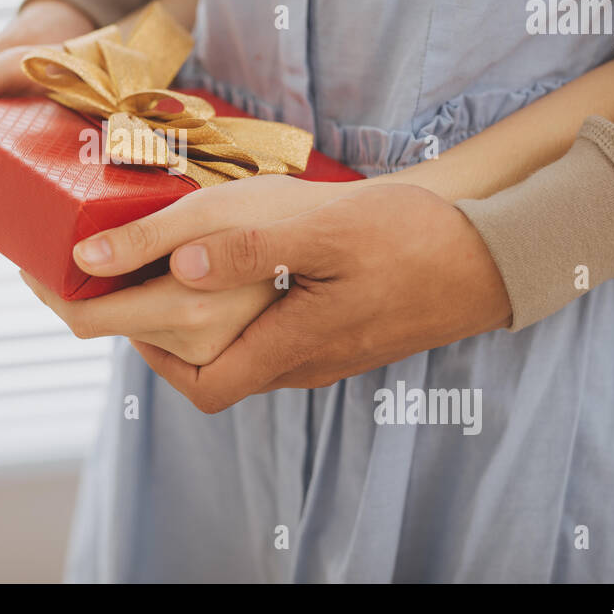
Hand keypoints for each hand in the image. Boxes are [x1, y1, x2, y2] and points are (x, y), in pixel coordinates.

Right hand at [0, 0, 93, 247]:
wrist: (84, 53)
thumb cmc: (35, 62)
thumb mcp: (9, 67)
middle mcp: (3, 167)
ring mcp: (40, 174)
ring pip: (23, 215)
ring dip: (22, 237)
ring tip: (32, 257)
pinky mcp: (77, 175)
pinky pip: (66, 206)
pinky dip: (61, 224)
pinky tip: (70, 239)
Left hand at [136, 184, 512, 412]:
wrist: (492, 256)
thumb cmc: (412, 238)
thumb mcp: (324, 229)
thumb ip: (251, 247)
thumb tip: (180, 266)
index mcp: (293, 345)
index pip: (203, 384)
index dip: (152, 356)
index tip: (121, 311)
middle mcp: (305, 363)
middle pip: (218, 373)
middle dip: (168, 337)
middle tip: (137, 285)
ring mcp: (327, 352)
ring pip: (246, 354)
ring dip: (204, 324)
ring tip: (175, 271)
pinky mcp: (342, 333)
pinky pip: (276, 337)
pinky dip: (241, 313)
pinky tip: (238, 268)